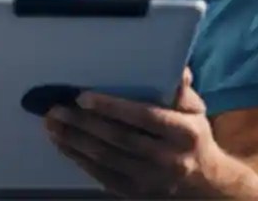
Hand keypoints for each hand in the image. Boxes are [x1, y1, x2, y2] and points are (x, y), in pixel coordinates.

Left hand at [45, 68, 219, 197]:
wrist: (205, 185)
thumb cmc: (193, 137)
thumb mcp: (196, 111)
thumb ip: (182, 91)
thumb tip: (177, 70)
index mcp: (183, 132)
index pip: (144, 117)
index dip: (112, 107)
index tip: (83, 97)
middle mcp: (167, 158)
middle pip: (118, 139)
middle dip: (83, 123)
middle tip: (57, 109)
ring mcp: (150, 180)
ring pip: (105, 159)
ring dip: (74, 141)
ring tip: (52, 125)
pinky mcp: (135, 194)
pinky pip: (102, 175)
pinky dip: (79, 159)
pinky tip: (63, 144)